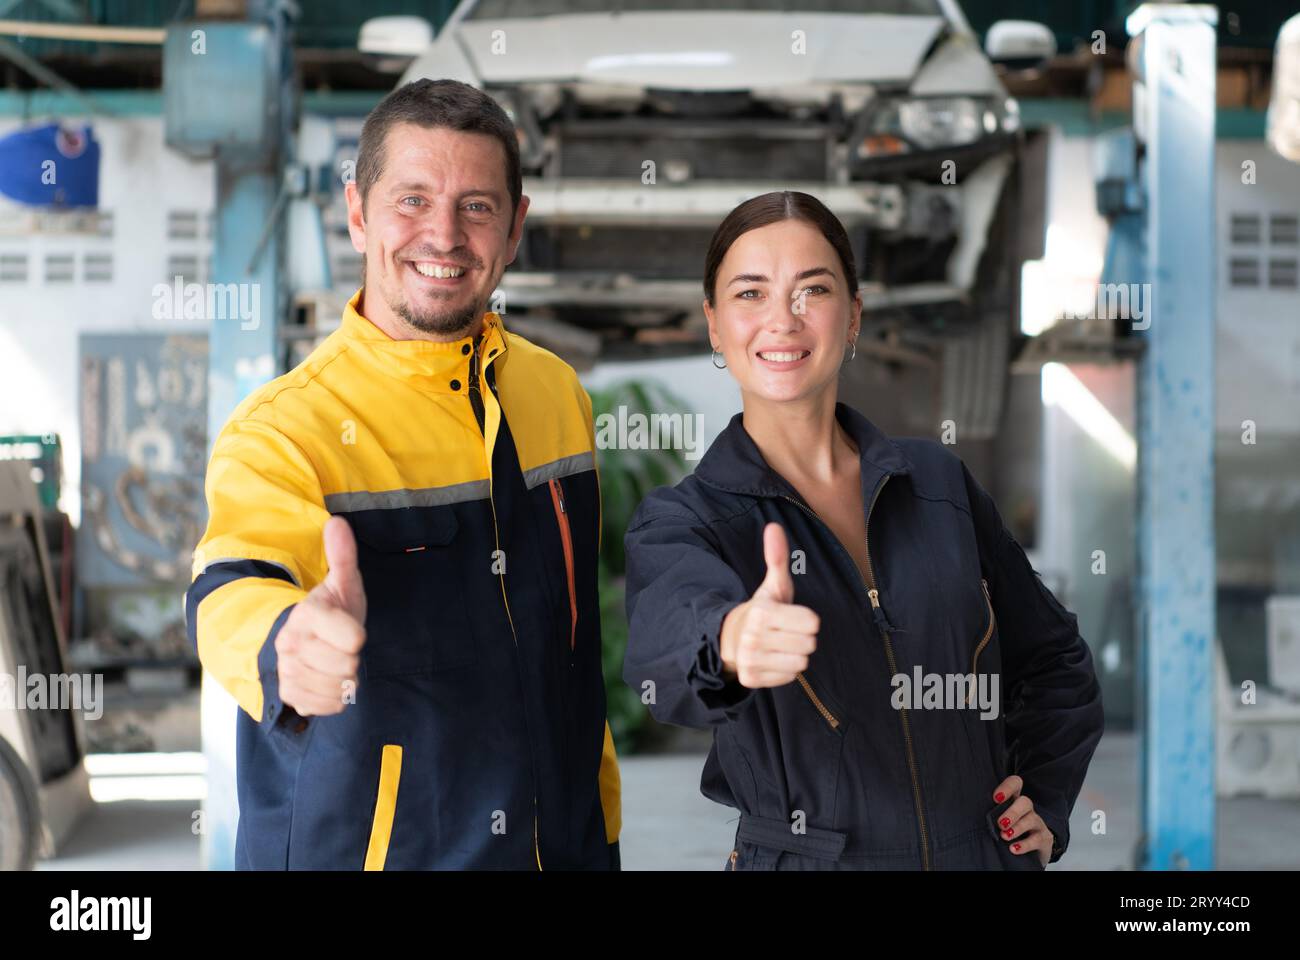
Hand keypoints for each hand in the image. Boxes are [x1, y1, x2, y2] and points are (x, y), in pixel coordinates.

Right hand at [275, 516, 367, 716]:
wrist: (297, 643)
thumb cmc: (328, 613)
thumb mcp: (340, 584)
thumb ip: (342, 556)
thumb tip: (337, 522)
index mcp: (307, 615)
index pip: (355, 640)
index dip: (357, 635)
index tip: (345, 627)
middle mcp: (291, 645)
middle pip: (349, 665)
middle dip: (351, 657)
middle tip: (338, 646)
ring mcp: (288, 672)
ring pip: (340, 688)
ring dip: (343, 678)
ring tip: (332, 661)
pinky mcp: (290, 696)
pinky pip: (331, 705)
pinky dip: (334, 697)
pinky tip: (325, 679)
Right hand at [719, 523, 819, 688]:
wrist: (730, 638)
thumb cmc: (762, 611)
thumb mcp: (772, 586)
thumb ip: (778, 558)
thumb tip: (774, 526)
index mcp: (761, 612)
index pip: (812, 622)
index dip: (807, 619)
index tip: (791, 616)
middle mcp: (753, 637)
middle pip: (809, 644)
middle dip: (802, 638)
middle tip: (785, 632)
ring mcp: (750, 659)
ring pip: (801, 663)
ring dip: (795, 655)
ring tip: (779, 646)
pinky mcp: (750, 679)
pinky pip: (789, 677)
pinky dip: (785, 670)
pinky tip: (772, 659)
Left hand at [993, 775, 1054, 866]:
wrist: (1029, 853)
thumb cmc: (1006, 831)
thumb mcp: (996, 820)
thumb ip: (988, 815)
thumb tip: (969, 816)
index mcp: (1013, 800)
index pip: (1015, 784)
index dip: (1007, 787)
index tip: (995, 798)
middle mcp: (1026, 809)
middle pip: (1025, 802)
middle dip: (1013, 812)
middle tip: (1000, 823)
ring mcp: (1036, 823)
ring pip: (1031, 819)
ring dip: (1017, 827)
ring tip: (1005, 836)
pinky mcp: (1043, 839)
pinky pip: (1037, 839)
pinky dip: (1025, 845)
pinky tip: (1013, 849)